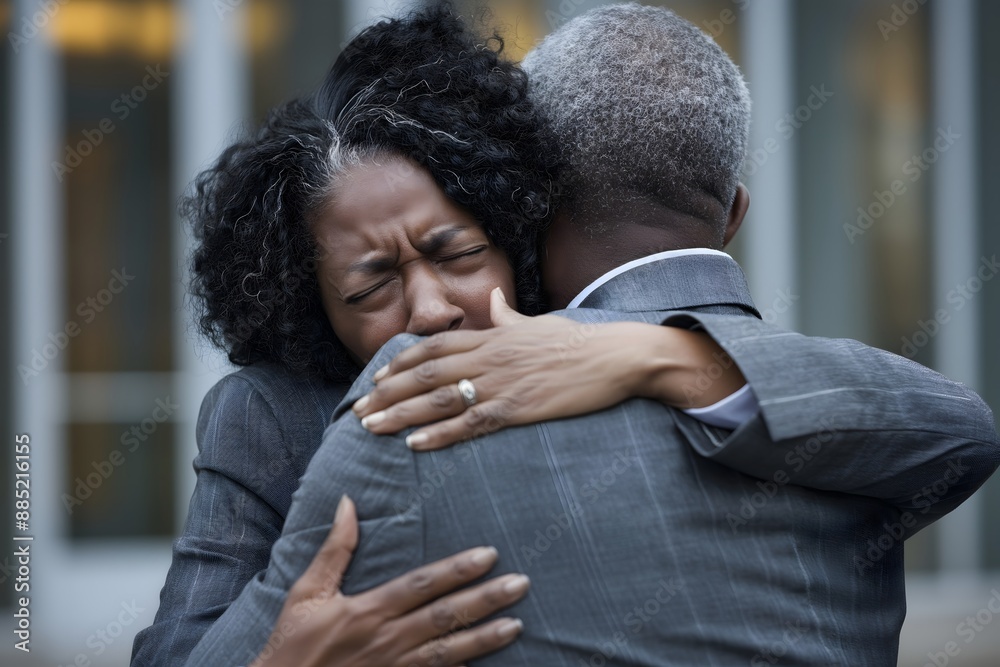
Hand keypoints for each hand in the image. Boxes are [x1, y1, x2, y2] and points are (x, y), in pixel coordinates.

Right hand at [253, 495, 528, 666]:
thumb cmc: (291, 644)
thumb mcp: (305, 593)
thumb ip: (334, 550)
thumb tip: (348, 502)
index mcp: (366, 611)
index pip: (421, 585)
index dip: (457, 570)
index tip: (489, 555)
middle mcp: (386, 640)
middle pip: (444, 617)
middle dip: (485, 600)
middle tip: (520, 584)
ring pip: (449, 652)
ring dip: (485, 639)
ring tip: (517, 625)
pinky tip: (486, 666)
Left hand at [352, 288, 744, 449]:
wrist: (616, 355)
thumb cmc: (578, 341)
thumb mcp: (538, 322)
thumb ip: (508, 314)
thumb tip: (494, 294)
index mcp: (493, 335)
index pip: (435, 346)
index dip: (401, 363)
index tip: (377, 379)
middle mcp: (490, 355)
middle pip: (426, 373)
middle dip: (388, 393)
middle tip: (359, 411)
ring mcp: (502, 382)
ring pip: (439, 399)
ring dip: (401, 415)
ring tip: (372, 429)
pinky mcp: (518, 408)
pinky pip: (470, 423)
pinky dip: (440, 434)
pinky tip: (415, 445)